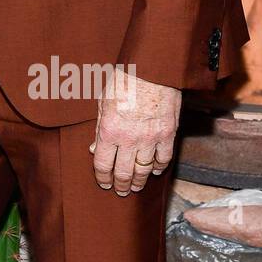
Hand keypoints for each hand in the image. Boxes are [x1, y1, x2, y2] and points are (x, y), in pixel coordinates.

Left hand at [90, 65, 180, 195]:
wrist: (151, 69)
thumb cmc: (123, 81)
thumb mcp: (102, 102)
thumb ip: (98, 128)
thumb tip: (93, 148)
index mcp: (109, 130)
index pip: (102, 164)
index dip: (102, 178)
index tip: (104, 184)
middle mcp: (129, 139)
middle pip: (123, 172)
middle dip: (120, 185)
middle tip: (120, 191)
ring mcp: (150, 138)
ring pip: (143, 169)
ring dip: (138, 181)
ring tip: (135, 187)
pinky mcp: (168, 134)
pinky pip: (164, 158)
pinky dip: (159, 167)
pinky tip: (155, 170)